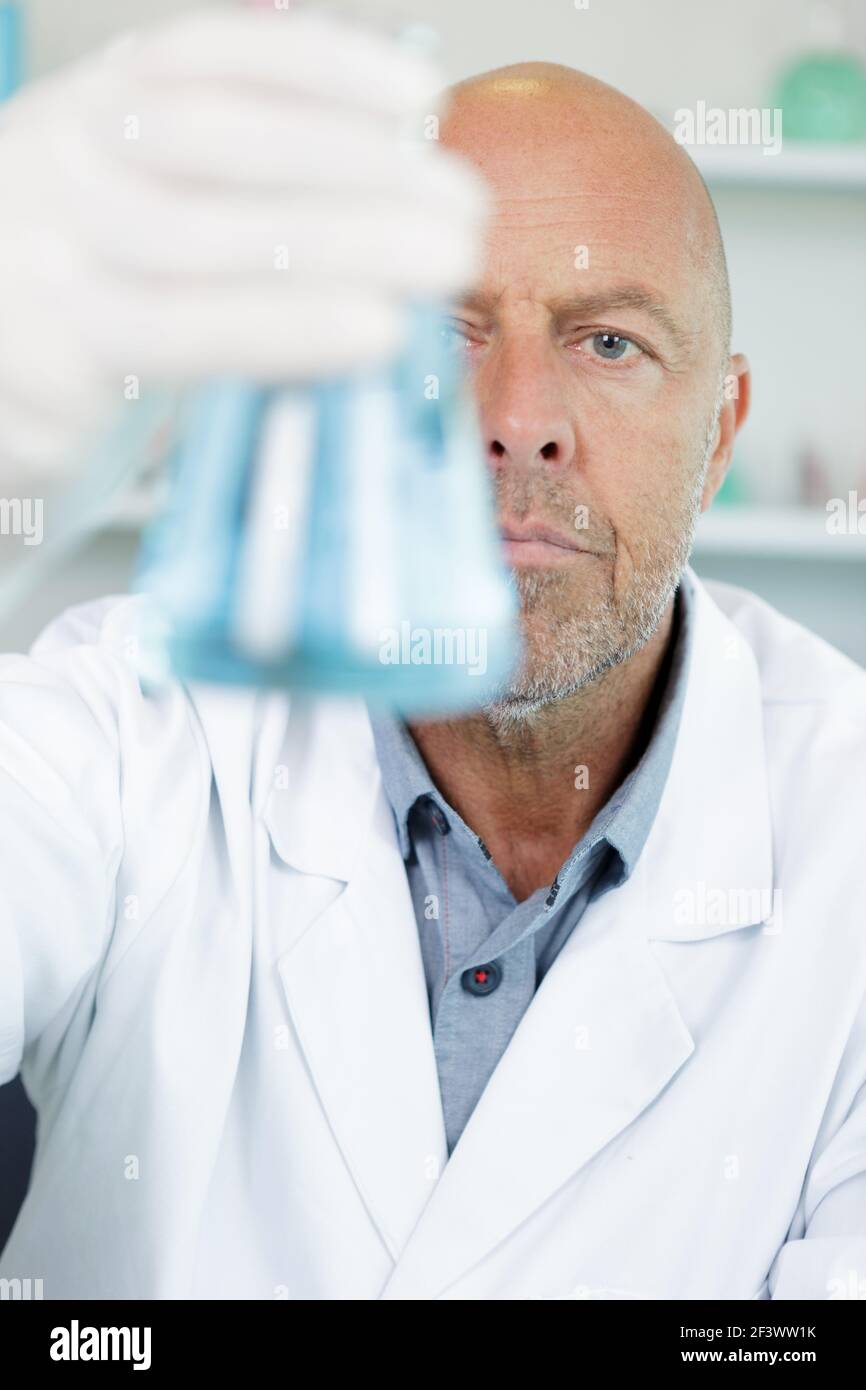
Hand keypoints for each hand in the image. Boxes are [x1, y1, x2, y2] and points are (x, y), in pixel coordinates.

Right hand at [0, 6, 488, 474]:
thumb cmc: (73, 318)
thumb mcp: (122, 225)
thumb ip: (218, 203)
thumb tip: (383, 206)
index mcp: (83, 118)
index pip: (203, 62)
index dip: (320, 70)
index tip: (418, 98)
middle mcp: (55, 168)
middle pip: (221, 145)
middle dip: (359, 170)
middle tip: (463, 209)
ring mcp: (42, 265)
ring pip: (210, 237)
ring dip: (347, 246)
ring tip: (441, 267)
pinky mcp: (52, 366)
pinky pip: (185, 341)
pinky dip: (288, 330)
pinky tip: (365, 330)